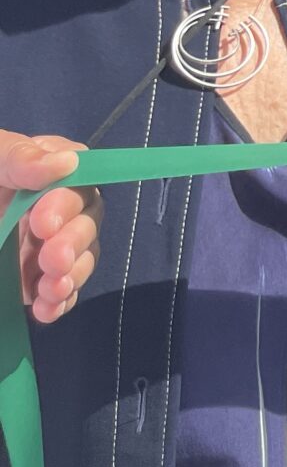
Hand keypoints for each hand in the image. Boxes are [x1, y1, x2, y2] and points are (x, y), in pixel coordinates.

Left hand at [3, 132, 97, 323]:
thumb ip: (19, 157)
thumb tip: (67, 162)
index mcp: (52, 174)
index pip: (78, 184)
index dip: (67, 205)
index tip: (42, 224)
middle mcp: (62, 210)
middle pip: (86, 224)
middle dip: (73, 244)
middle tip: (52, 260)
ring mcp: (53, 245)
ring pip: (82, 260)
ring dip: (71, 277)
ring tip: (51, 291)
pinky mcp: (41, 278)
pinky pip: (63, 291)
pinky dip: (59, 302)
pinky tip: (46, 309)